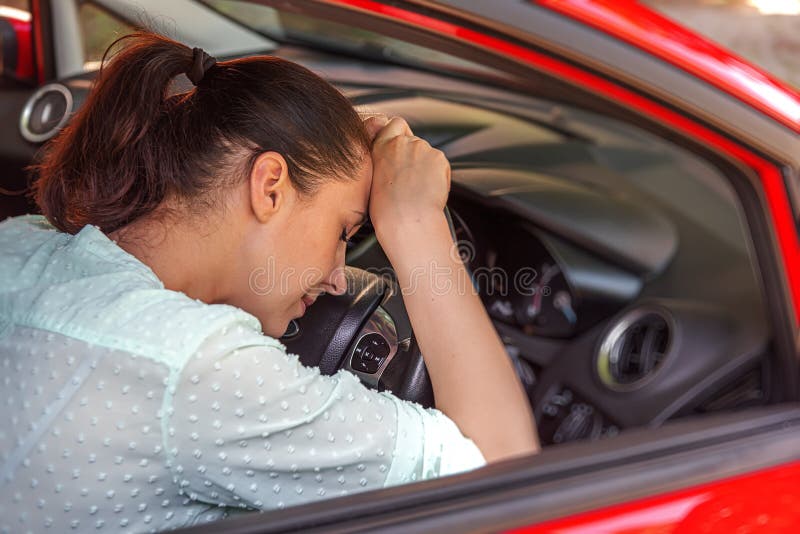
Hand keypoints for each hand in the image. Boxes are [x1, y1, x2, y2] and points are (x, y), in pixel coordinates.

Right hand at [366, 116, 450, 239]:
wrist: (406, 219)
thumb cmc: (387, 210)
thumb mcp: (372, 180)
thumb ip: (383, 163)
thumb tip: (393, 164)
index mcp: (380, 147)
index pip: (395, 124)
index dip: (401, 134)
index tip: (401, 150)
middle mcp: (401, 143)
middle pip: (415, 141)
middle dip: (415, 156)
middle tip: (411, 179)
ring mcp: (421, 148)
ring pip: (428, 154)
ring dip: (426, 166)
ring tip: (418, 190)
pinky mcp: (439, 158)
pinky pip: (440, 164)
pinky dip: (438, 175)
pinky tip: (429, 190)